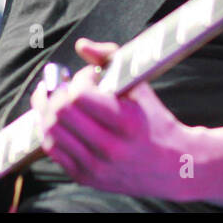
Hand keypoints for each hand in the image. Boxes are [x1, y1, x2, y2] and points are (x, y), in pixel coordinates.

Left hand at [30, 39, 196, 201]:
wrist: (173, 166)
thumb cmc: (153, 119)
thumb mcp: (140, 86)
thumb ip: (110, 58)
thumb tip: (81, 45)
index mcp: (127, 122)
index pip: (79, 95)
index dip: (79, 79)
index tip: (91, 77)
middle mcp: (110, 148)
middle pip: (59, 113)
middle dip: (59, 92)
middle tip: (68, 86)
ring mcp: (96, 166)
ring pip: (50, 131)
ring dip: (48, 109)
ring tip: (59, 99)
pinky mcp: (85, 178)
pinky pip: (52, 149)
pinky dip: (50, 130)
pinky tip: (60, 119)